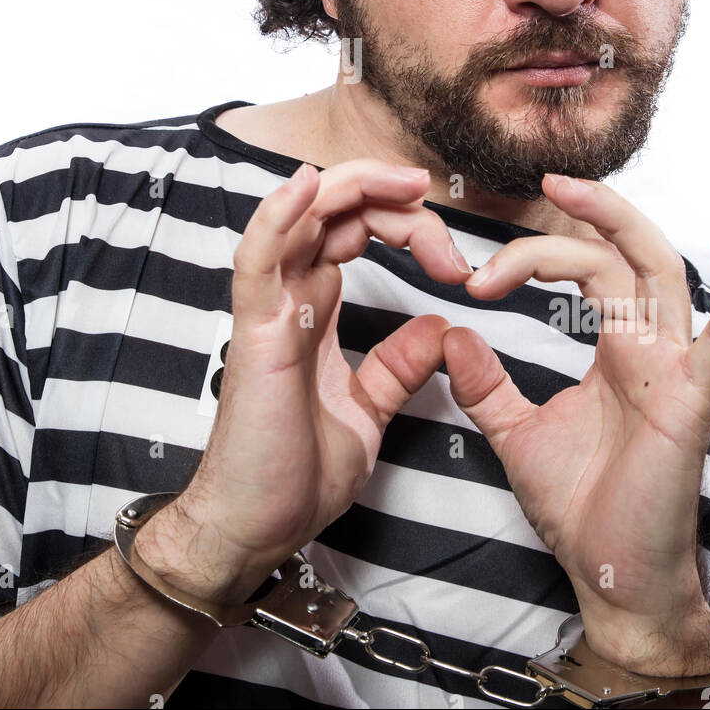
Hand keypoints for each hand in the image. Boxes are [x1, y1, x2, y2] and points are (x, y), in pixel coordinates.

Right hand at [138, 159, 470, 592]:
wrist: (257, 528)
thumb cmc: (295, 473)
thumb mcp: (367, 411)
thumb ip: (397, 367)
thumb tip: (438, 331)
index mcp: (315, 308)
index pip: (355, 230)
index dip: (403, 220)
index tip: (455, 254)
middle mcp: (290, 297)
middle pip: (335, 211)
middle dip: (390, 197)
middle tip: (436, 200)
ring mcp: (269, 309)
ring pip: (300, 215)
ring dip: (353, 186)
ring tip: (403, 181)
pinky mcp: (254, 333)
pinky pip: (258, 259)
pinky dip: (277, 215)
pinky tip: (306, 186)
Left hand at [444, 173, 709, 674]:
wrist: (613, 578)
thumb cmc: (583, 508)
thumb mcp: (518, 434)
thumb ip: (487, 386)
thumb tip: (451, 339)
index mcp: (616, 350)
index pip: (585, 270)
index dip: (534, 255)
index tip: (475, 277)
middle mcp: (649, 349)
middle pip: (627, 256)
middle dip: (589, 215)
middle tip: (545, 182)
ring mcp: (673, 371)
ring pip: (661, 276)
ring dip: (624, 227)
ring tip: (580, 190)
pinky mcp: (690, 403)